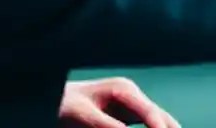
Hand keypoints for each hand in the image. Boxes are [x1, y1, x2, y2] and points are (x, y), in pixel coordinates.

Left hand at [58, 78, 178, 127]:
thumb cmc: (63, 105)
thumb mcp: (82, 116)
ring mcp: (131, 106)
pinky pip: (147, 126)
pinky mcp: (126, 117)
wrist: (54, 101)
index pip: (150, 112)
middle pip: (161, 116)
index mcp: (124, 90)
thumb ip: (106, 126)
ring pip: (158, 122)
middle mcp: (132, 96)